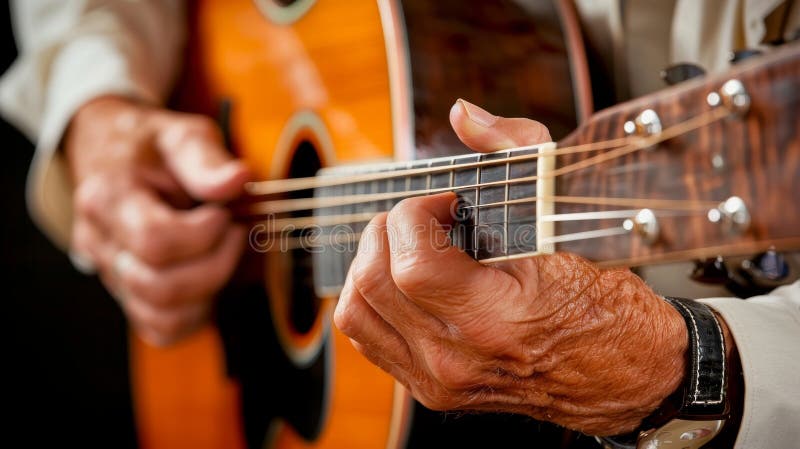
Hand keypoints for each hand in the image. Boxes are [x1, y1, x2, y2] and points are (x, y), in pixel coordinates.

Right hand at [67, 96, 250, 345]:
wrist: (112, 151)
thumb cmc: (151, 145)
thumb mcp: (181, 134)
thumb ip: (206, 159)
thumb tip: (239, 180)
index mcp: (107, 197)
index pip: (156, 241)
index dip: (204, 234)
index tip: (224, 212)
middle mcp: (101, 243)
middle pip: (159, 288)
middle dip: (216, 265)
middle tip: (234, 230)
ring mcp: (111, 275)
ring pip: (163, 318)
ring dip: (210, 291)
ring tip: (223, 251)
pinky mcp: (128, 295)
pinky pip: (163, 328)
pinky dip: (197, 312)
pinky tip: (210, 274)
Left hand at [334, 100, 687, 434]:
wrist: (626, 374)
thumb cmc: (604, 305)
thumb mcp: (568, 218)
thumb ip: (515, 151)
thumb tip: (463, 113)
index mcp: (494, 321)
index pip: (410, 263)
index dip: (414, 214)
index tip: (443, 202)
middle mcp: (456, 359)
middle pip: (372, 283)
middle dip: (386, 230)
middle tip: (422, 216)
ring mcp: (439, 380)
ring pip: (357, 312)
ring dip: (371, 262)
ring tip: (407, 244)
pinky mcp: (432, 390)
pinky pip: (369, 337)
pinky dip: (374, 297)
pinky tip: (405, 279)